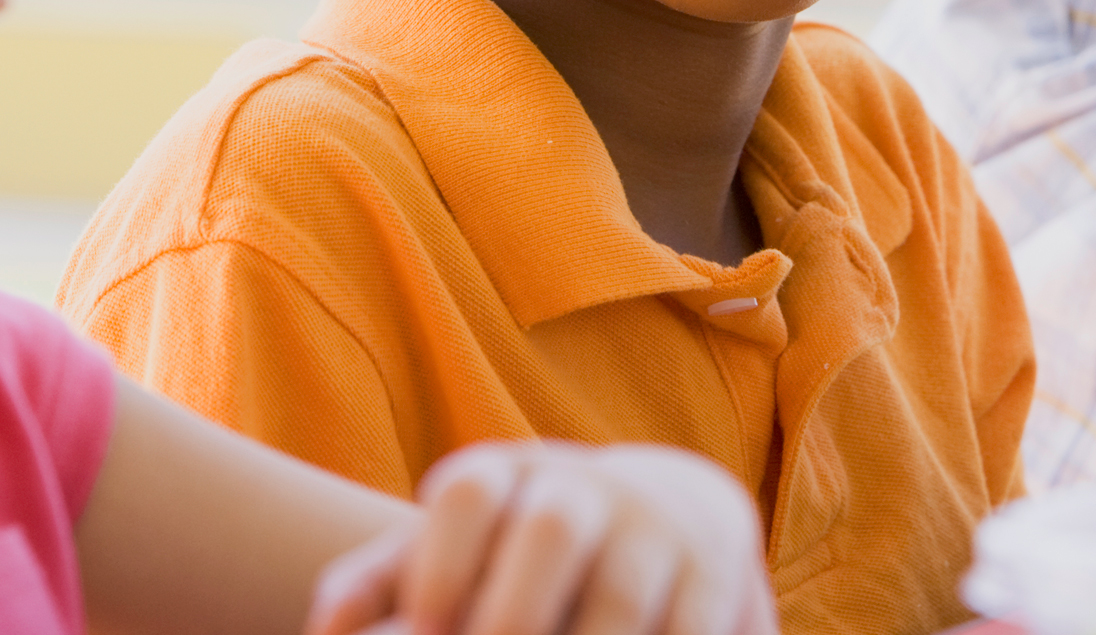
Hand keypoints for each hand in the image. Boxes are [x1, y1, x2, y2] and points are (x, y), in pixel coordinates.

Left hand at [304, 442, 774, 634]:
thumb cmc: (522, 551)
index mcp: (510, 476)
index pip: (470, 489)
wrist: (670, 513)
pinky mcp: (716, 580)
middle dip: (511, 613)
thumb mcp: (455, 548)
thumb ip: (379, 582)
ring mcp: (656, 532)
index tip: (423, 629)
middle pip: (548, 531)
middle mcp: (586, 492)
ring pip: (619, 596)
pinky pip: (688, 629)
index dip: (440, 557)